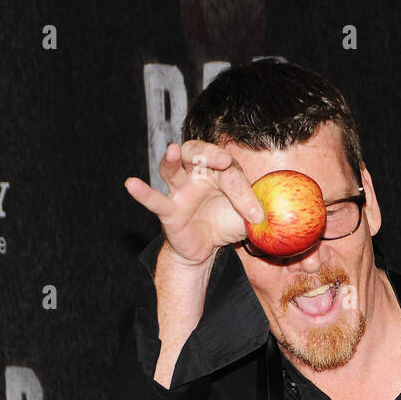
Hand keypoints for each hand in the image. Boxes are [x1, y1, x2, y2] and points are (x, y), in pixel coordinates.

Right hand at [124, 141, 263, 266]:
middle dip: (208, 153)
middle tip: (223, 160)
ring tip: (171, 151)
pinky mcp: (168, 210)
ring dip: (170, 159)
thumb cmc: (225, 223)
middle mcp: (196, 174)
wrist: (207, 249)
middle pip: (195, 152)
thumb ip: (255, 212)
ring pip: (171, 167)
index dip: (243, 193)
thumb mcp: (246, 218)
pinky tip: (131, 184)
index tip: (255, 215)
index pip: (230, 173)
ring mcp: (179, 190)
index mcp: (218, 172)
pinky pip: (154, 200)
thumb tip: (269, 213)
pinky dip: (142, 193)